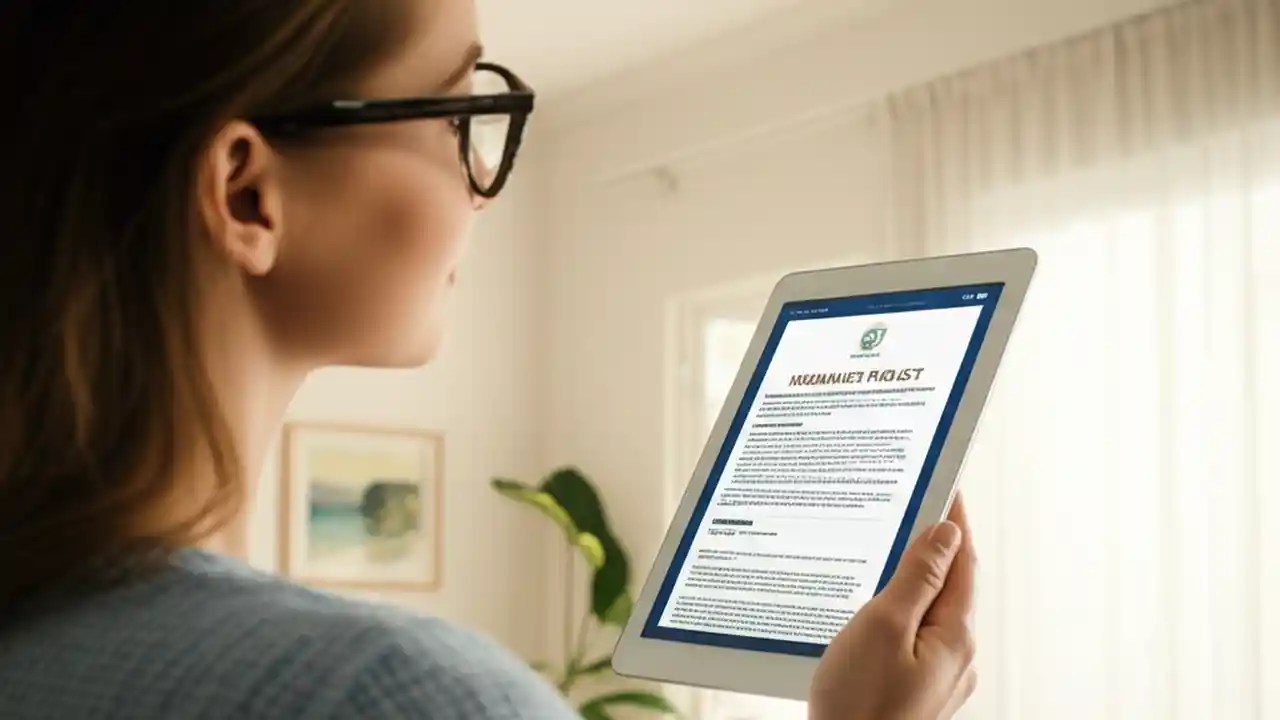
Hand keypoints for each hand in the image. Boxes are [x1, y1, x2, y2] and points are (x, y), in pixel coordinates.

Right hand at [809, 495, 977, 719]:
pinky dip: (902, 614)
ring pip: (931, 615)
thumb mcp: (883, 628)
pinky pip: (916, 640)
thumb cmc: (858, 707)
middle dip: (934, 549)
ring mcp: (937, 680)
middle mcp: (956, 659)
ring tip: (891, 552)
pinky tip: (877, 612)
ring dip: (915, 581)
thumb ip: (916, 578)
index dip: (954, 522)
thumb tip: (945, 534)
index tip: (947, 487)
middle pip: (951, 587)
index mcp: (955, 637)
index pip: (962, 562)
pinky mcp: (914, 695)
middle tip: (915, 509)